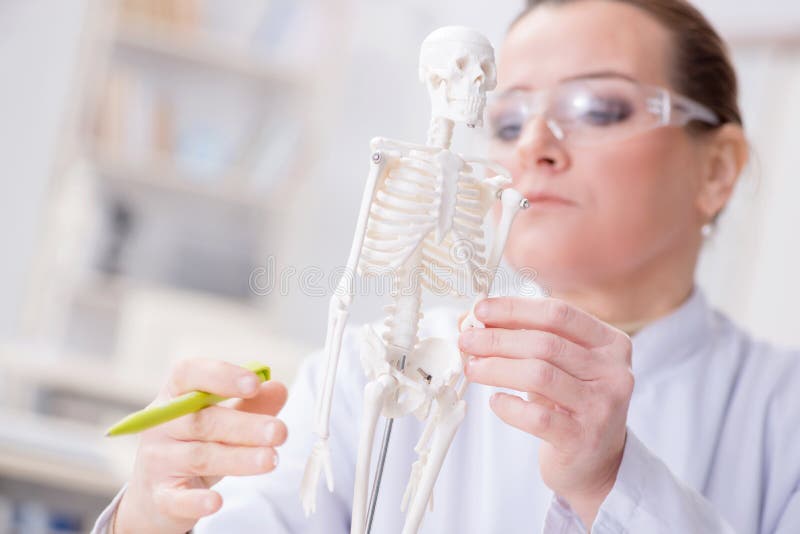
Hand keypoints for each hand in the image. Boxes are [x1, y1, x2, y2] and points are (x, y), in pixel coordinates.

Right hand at [114, 359, 288, 533]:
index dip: (222, 376)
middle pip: (202, 421)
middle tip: (279, 431)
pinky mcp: (160, 496)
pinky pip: (177, 498)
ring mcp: (158, 461)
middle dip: (244, 425)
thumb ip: (251, 402)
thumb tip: (277, 387)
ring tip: (270, 459)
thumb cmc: (197, 444)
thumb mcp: (224, 419)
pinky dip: (196, 500)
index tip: (255, 384)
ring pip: (200, 457)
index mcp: (174, 395)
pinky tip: (217, 502)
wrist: (157, 492)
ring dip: (239, 458)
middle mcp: (161, 425)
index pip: (189, 375)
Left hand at [458, 297, 633, 528]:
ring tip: (472, 368)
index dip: (515, 308)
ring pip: (539, 375)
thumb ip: (527, 338)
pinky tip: (495, 402)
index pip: (559, 314)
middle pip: (545, 343)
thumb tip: (474, 320)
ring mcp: (601, 407)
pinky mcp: (582, 439)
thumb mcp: (560, 365)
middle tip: (466, 340)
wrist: (596, 462)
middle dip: (498, 339)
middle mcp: (613, 372)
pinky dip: (509, 406)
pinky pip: (537, 417)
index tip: (480, 309)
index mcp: (610, 343)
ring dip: (497, 368)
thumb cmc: (571, 404)